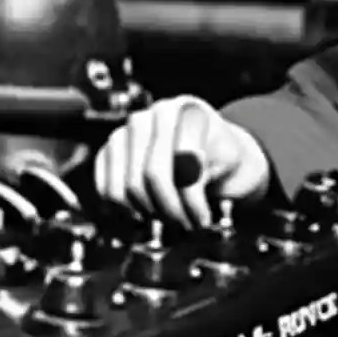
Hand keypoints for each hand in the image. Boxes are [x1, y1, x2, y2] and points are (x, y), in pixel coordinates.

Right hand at [94, 95, 271, 227]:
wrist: (208, 152)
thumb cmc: (221, 156)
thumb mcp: (230, 161)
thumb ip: (207, 172)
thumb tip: (184, 193)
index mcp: (188, 110)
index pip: (182, 159)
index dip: (191, 197)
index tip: (202, 219)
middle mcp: (155, 115)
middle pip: (153, 175)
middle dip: (171, 210)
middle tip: (185, 226)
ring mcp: (129, 130)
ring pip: (129, 186)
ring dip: (150, 213)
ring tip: (169, 220)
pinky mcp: (110, 149)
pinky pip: (107, 188)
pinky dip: (124, 211)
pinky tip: (144, 216)